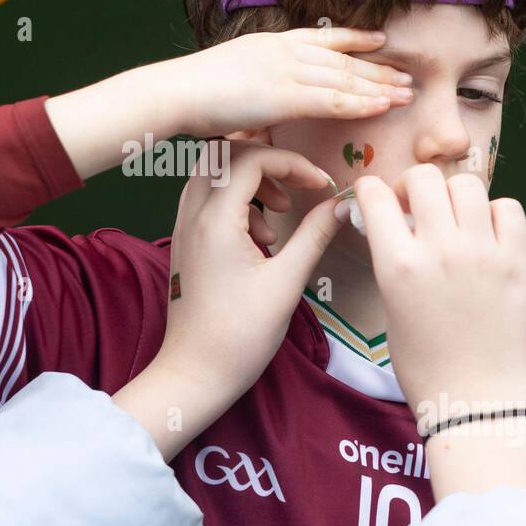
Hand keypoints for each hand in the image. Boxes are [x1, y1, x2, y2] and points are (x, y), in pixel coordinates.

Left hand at [113, 142, 344, 458]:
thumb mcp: (287, 282)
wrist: (195, 372)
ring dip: (249, 180)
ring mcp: (183, 227)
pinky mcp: (185, 242)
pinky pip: (205, 197)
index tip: (320, 186)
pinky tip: (260, 238)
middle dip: (267, 161)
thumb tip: (341, 204)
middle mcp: (192, 215)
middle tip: (295, 189)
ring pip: (211, 172)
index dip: (292, 163)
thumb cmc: (240, 335)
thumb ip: (314, 235)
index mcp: (216, 220)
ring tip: (278, 216)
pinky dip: (235, 200)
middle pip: (224, 152)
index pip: (252, 158)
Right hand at [171, 27, 411, 137]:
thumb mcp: (227, 79)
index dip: (354, 38)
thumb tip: (257, 103)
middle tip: (406, 75)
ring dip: (379, 86)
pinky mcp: (287, 96)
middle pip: (342, 58)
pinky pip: (334, 100)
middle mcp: (284, 51)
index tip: (379, 40)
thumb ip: (251, 86)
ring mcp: (287, 71)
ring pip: (345, 78)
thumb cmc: (189, 94)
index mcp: (270, 44)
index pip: (321, 37)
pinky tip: (382, 107)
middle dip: (377, 67)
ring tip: (405, 94)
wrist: (174, 92)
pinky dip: (362, 103)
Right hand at [351, 166, 525, 407]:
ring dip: (454, 195)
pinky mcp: (518, 261)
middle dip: (413, 186)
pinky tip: (486, 234)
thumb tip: (399, 229)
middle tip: (416, 208)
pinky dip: (495, 213)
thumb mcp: (392, 308)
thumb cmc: (425, 365)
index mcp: (398, 264)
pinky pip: (508, 208)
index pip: (375, 196)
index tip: (375, 199)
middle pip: (424, 177)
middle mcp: (440, 249)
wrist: (478, 399)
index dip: (369, 190)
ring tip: (455, 218)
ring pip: (468, 184)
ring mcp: (483, 252)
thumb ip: (394, 263)